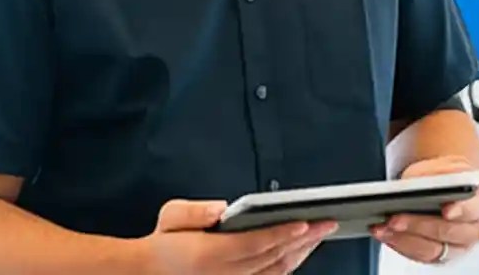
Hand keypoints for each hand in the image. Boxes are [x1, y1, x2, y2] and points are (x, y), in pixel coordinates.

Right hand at [141, 199, 337, 274]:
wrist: (151, 272)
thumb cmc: (165, 242)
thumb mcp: (170, 215)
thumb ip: (195, 212)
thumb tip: (221, 210)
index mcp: (209, 255)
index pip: (255, 244)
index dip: (282, 234)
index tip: (305, 223)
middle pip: (273, 258)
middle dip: (304, 240)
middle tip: (327, 223)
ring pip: (276, 271)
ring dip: (301, 253)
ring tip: (320, 234)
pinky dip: (289, 265)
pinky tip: (300, 252)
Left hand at [371, 156, 478, 264]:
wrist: (439, 187)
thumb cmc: (441, 176)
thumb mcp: (439, 166)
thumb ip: (435, 174)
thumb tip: (416, 185)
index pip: (476, 209)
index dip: (462, 210)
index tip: (446, 210)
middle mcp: (473, 228)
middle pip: (451, 233)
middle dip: (421, 225)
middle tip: (394, 218)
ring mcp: (457, 246)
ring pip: (434, 250)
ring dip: (404, 239)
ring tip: (381, 227)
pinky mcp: (439, 255)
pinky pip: (420, 255)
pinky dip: (400, 244)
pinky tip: (384, 233)